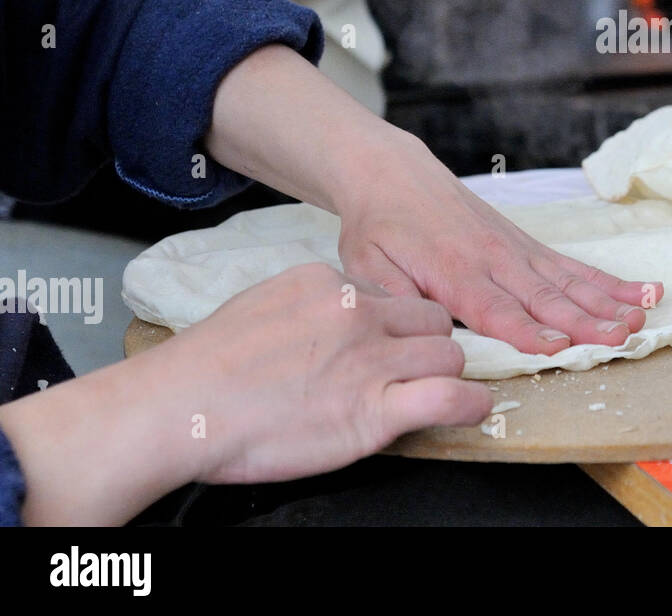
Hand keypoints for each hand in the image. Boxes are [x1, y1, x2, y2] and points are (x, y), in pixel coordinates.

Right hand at [174, 261, 493, 484]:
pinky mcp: (374, 411)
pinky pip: (450, 396)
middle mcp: (356, 314)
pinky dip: (469, 404)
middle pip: (430, 318)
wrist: (178, 409)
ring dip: (446, 373)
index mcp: (327, 284)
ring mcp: (369, 361)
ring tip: (436, 391)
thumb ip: (309, 308)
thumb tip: (330, 320)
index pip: (389, 294)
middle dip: (428, 343)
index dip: (395, 323)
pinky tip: (470, 408)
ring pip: (448, 354)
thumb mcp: (262, 306)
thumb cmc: (204, 369)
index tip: (387, 344)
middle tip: (412, 369)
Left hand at [336, 132, 663, 355]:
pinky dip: (609, 282)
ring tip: (642, 318)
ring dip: (607, 302)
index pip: (495, 308)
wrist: (394, 175)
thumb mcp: (368, 266)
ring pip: (570, 281)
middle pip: (546, 296)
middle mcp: (495, 260)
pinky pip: (574, 266)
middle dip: (585, 320)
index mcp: (454, 271)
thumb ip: (395, 300)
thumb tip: (422, 334)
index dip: (526, 330)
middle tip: (620, 337)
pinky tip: (641, 292)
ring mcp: (517, 250)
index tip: (557, 346)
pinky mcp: (528, 245)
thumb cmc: (380, 227)